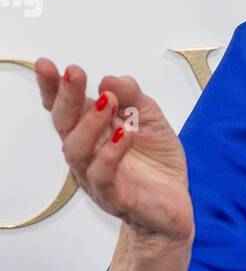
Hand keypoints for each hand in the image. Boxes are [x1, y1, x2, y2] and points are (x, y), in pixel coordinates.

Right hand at [35, 58, 194, 245]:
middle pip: (64, 124)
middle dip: (65, 96)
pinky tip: (124, 135)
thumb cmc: (155, 163)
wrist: (173, 206)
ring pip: (77, 150)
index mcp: (92, 131)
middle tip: (74, 73)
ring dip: (89, 122)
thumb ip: (133, 97)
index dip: (53, 88)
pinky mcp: (115, 197)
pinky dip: (111, 153)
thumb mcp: (151, 119)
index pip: (65, 107)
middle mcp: (88, 152)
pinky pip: (103, 176)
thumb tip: (111, 79)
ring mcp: (97, 176)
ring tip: (106, 101)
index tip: (46, 65)